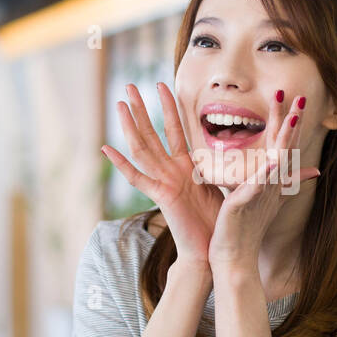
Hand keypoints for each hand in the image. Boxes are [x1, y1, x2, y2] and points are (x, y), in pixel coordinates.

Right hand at [101, 82, 221, 265]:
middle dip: (141, 108)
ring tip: (120, 103)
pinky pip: (137, 178)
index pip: (174, 130)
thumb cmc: (217, 222)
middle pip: (151, 133)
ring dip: (131, 125)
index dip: (169, 108)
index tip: (163, 84)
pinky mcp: (161, 197)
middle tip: (129, 85)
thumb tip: (230, 152)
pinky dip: (121, 164)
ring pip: (143, 148)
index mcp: (184, 168)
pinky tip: (106, 149)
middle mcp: (170, 172)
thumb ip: (216, 167)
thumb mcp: (220, 186)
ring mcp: (163, 183)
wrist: (212, 251)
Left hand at [208, 91, 319, 272]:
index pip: (284, 146)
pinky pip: (258, 186)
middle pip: (284, 147)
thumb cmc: (245, 229)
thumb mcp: (267, 200)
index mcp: (271, 180)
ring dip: (285, 139)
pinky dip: (266, 174)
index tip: (294, 99)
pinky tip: (273, 161)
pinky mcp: (247, 203)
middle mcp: (271, 184)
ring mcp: (262, 193)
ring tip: (292, 117)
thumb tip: (312, 171)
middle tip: (300, 97)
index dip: (289, 123)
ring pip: (277, 161)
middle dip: (291, 121)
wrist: (234, 257)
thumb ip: (287, 182)